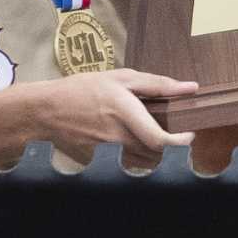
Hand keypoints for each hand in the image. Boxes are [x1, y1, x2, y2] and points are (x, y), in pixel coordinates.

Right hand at [29, 69, 195, 167]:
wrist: (47, 110)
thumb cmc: (84, 89)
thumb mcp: (121, 77)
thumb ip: (158, 84)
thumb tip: (190, 87)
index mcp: (125, 113)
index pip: (160, 140)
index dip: (180, 142)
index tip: (189, 134)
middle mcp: (118, 136)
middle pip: (157, 153)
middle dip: (172, 145)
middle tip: (176, 130)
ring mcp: (109, 151)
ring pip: (145, 160)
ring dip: (156, 150)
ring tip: (155, 131)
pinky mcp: (102, 158)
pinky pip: (129, 159)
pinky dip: (138, 151)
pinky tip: (133, 136)